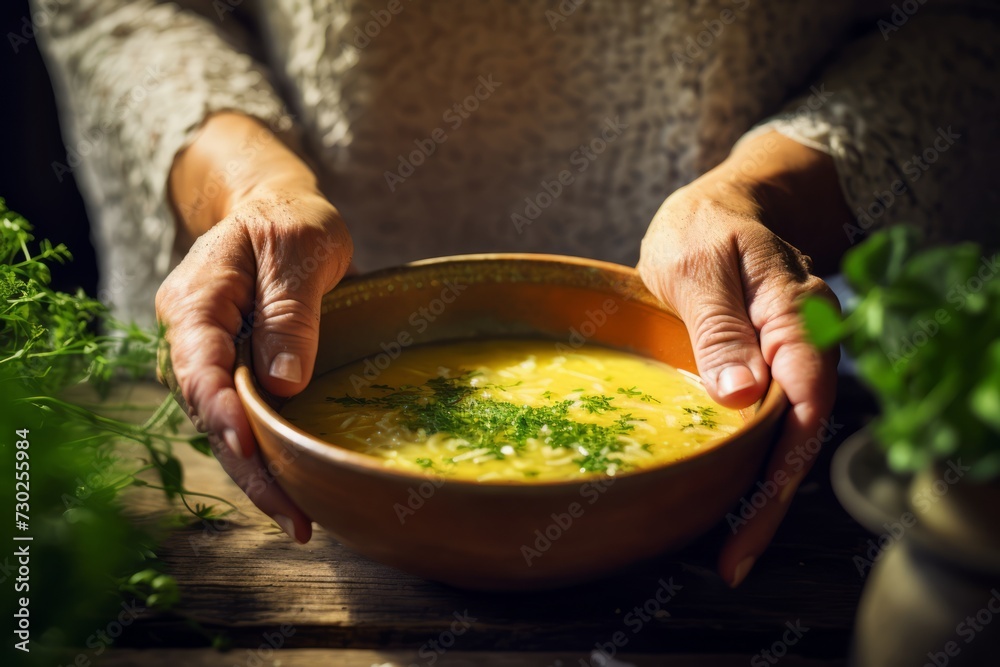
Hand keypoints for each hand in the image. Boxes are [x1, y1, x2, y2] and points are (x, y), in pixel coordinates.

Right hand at [157, 113, 352, 542]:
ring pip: (226, 427)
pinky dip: (268, 457)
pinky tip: (296, 493)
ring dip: (259, 475)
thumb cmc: (290, 222)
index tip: (250, 447)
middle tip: (291, 514)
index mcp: (197, 299)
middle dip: (247, 466)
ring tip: (299, 520)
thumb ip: (291, 311)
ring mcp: (213, 359)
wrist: (279, 210)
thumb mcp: (299, 250)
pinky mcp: (238, 374)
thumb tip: (284, 383)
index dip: (222, 410)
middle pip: (209, 411)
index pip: (199, 363)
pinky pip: (246, 421)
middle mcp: (194, 337)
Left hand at [637, 131, 848, 586]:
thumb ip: (718, 327)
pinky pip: (768, 419)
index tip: (748, 523)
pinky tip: (724, 490)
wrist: (722, 204)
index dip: (780, 471)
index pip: (804, 405)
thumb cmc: (703, 226)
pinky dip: (749, 458)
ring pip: (786, 434)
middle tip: (731, 559)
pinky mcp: (769, 365)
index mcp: (797, 316)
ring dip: (759, 488)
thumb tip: (740, 397)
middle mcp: (806, 343)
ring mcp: (791, 356)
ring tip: (727, 544)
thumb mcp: (696, 267)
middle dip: (769, 500)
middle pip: (799, 434)